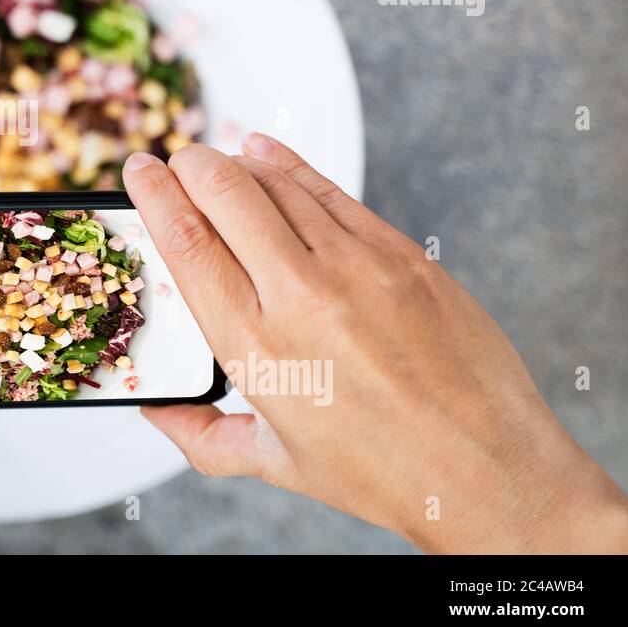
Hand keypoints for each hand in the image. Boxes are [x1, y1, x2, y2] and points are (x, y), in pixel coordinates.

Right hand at [124, 135, 627, 553]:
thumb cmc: (384, 471)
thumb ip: (202, 436)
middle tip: (175, 159)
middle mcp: (300, 298)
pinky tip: (269, 155)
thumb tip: (158, 413)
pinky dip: (292, 166)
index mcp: (255, 348)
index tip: (138, 171)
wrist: (489, 470)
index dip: (155, 194)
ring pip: (278, 183)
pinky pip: (332, 192)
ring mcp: (357, 268)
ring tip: (219, 163)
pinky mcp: (402, 254)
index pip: (186, 243)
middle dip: (189, 164)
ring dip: (238, 164)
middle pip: (224, 194)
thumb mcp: (276, 462)